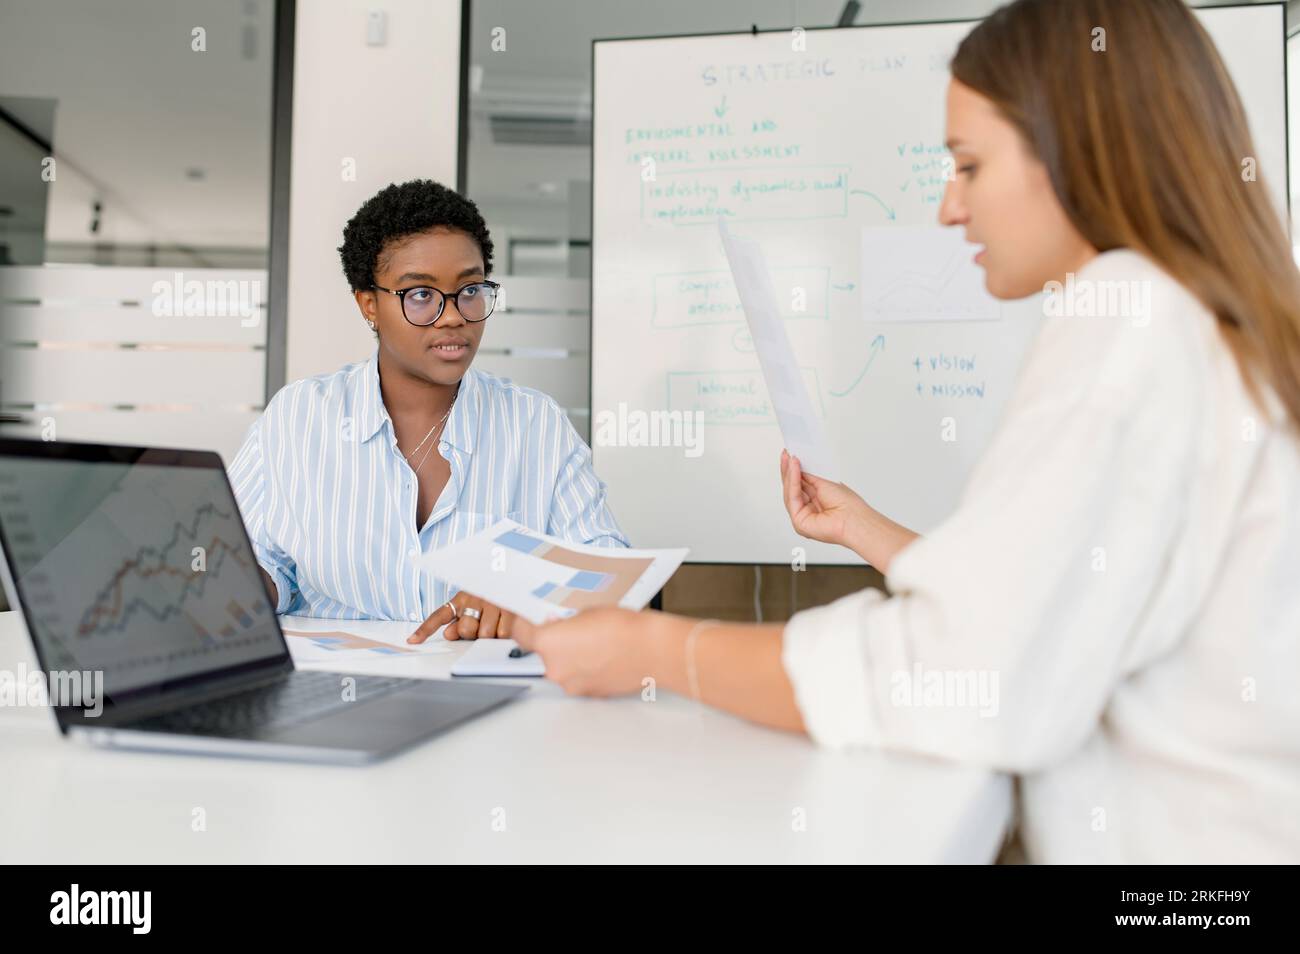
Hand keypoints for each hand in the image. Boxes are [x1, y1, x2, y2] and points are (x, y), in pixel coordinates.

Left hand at [407, 591, 516, 641]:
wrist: (514, 574)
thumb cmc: (491, 595)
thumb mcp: (471, 605)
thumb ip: (457, 621)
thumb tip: (449, 634)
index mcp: (461, 597)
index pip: (439, 615)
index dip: (424, 630)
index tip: (412, 641)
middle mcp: (475, 598)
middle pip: (466, 631)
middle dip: (473, 634)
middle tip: (481, 625)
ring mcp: (492, 602)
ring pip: (485, 634)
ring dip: (490, 635)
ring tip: (495, 622)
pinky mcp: (510, 607)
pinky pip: (502, 633)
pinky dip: (503, 633)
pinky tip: (506, 622)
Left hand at [512, 607, 652, 696]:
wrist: (652, 651)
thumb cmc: (624, 629)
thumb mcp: (586, 611)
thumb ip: (565, 622)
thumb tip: (559, 626)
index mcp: (549, 643)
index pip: (520, 634)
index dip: (523, 623)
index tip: (526, 619)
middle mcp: (555, 669)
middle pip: (542, 653)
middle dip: (554, 641)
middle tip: (572, 628)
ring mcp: (572, 685)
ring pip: (561, 667)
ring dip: (571, 656)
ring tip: (595, 641)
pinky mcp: (589, 693)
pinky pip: (579, 678)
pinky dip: (586, 668)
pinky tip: (603, 655)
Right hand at [780, 448, 870, 548]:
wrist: (854, 520)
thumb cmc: (848, 505)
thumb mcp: (825, 483)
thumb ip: (809, 476)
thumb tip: (798, 464)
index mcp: (817, 501)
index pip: (801, 484)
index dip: (794, 470)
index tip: (791, 455)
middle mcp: (809, 509)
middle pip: (792, 488)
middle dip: (788, 470)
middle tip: (786, 454)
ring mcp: (803, 516)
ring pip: (790, 493)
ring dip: (790, 473)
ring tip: (791, 459)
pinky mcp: (798, 522)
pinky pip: (792, 498)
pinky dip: (793, 482)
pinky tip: (794, 470)